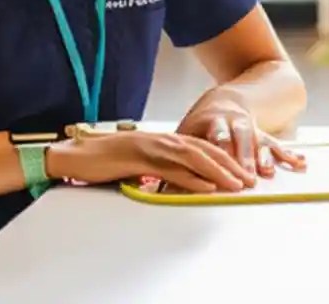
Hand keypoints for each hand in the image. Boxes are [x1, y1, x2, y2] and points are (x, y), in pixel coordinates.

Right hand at [46, 131, 253, 192]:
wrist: (79, 155)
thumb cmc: (109, 160)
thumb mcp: (142, 162)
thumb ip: (163, 168)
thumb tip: (179, 181)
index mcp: (166, 139)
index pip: (204, 148)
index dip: (226, 159)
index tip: (244, 172)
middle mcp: (165, 140)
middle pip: (206, 151)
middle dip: (231, 166)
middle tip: (250, 180)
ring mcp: (154, 148)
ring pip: (195, 159)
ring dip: (219, 172)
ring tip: (236, 185)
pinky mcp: (142, 160)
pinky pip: (172, 171)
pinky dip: (192, 179)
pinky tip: (207, 188)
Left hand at [176, 89, 306, 179]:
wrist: (226, 100)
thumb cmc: (201, 124)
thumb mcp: (188, 131)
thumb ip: (180, 153)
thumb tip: (160, 181)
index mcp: (214, 121)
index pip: (217, 137)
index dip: (221, 154)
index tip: (222, 172)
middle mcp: (235, 123)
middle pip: (241, 139)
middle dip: (245, 159)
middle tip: (248, 179)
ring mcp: (252, 128)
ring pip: (259, 141)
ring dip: (264, 157)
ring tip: (269, 173)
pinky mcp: (264, 135)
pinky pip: (277, 144)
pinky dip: (288, 154)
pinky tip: (300, 164)